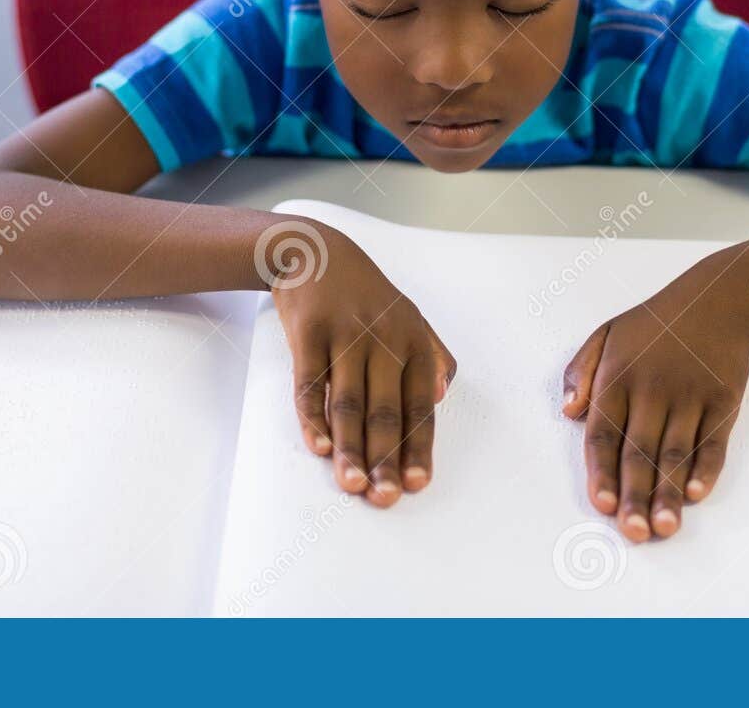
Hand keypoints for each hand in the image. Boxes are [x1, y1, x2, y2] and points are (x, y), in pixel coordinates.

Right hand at [263, 218, 455, 506]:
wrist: (316, 250)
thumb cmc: (366, 296)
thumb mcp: (408, 317)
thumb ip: (431, 356)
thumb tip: (439, 397)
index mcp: (414, 341)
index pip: (419, 404)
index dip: (418, 446)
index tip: (417, 484)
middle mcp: (384, 338)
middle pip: (385, 409)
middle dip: (386, 458)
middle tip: (385, 498)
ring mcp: (345, 334)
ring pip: (348, 401)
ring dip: (350, 447)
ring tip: (352, 484)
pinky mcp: (309, 332)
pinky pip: (310, 381)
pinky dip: (313, 416)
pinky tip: (318, 446)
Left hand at [560, 273, 748, 541]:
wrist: (719, 298)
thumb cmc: (656, 323)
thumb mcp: (606, 333)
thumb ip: (580, 372)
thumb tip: (568, 412)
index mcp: (617, 376)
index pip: (604, 433)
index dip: (601, 472)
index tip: (601, 504)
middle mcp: (652, 389)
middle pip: (639, 451)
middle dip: (634, 496)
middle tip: (632, 532)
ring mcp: (691, 396)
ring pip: (676, 453)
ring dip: (670, 493)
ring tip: (664, 526)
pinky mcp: (723, 401)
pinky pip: (713, 441)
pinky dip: (706, 469)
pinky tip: (697, 493)